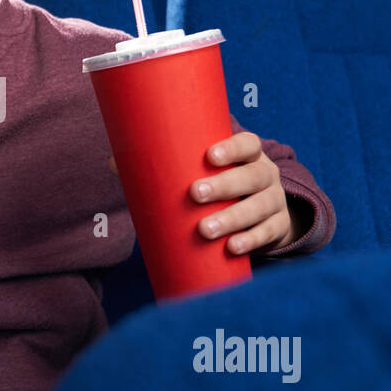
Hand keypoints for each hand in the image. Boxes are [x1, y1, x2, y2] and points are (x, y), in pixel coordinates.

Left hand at [108, 132, 292, 254]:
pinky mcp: (276, 227)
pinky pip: (267, 233)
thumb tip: (114, 163)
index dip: (232, 148)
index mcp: (248, 155)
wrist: (260, 214)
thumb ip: (163, 167)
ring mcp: (274, 201)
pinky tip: (232, 247)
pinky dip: (251, 240)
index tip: (208, 156)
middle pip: (253, 176)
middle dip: (225, 185)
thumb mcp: (198, 173)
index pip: (249, 143)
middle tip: (194, 194)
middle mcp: (266, 174)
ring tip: (204, 230)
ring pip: (259, 207)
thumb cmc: (217, 185)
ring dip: (233, 218)